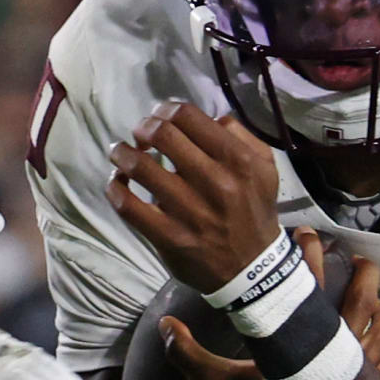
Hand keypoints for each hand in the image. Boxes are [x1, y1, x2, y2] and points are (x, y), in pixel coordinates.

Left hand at [108, 100, 284, 290]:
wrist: (253, 269)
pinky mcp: (170, 237)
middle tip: (140, 135)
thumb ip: (240, 136)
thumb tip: (209, 116)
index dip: (165, 110)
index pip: (188, 116)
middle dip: (143, 128)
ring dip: (122, 153)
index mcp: (238, 160)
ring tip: (120, 153)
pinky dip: (115, 188)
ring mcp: (190, 212)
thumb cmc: (253, 211)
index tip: (159, 118)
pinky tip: (117, 182)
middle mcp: (215, 182)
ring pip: (139, 167)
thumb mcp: (264, 168)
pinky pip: (129, 207)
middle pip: (161, 135)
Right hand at [156, 235, 379, 379]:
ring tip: (371, 292)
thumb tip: (166, 325)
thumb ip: (187, 352)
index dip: (311, 256)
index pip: (311, 288)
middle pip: (364, 300)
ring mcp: (356, 377)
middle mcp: (335, 357)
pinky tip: (374, 336)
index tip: (307, 235)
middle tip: (353, 256)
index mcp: (301, 347)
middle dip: (363, 272)